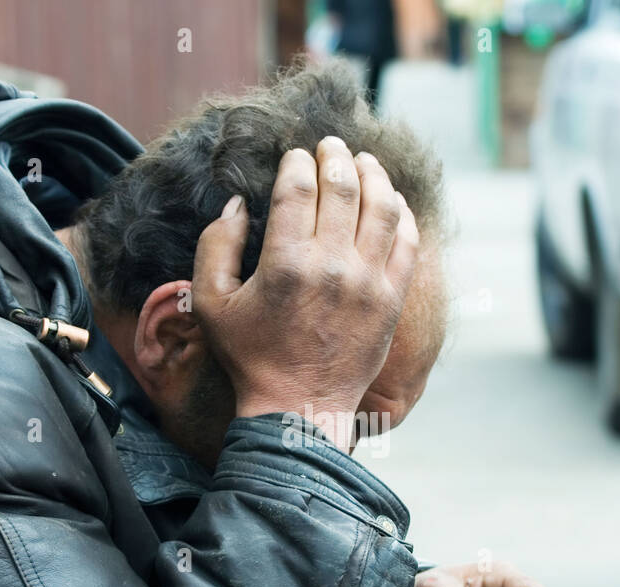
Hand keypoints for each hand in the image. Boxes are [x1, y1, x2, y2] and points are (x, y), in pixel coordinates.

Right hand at [191, 137, 419, 450]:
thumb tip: (238, 205)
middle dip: (336, 156)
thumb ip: (215, 247)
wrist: (300, 408)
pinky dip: (402, 213)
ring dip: (374, 175)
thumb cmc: (251, 357)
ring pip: (383, 206)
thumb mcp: (211, 304)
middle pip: (344, 186)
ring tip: (364, 162)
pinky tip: (391, 200)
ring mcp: (369, 282)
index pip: (299, 187)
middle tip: (330, 146)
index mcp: (286, 263)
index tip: (296, 157)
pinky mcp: (392, 299)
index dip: (298, 162)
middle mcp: (333, 266)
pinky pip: (408, 242)